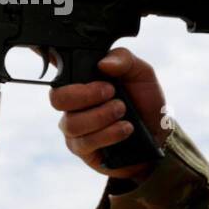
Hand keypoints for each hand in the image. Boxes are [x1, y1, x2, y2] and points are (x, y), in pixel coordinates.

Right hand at [48, 48, 167, 180]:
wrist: (158, 133)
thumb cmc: (143, 100)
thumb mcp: (141, 73)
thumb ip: (123, 59)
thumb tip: (103, 63)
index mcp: (82, 79)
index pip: (57, 68)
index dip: (50, 59)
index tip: (75, 61)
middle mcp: (73, 102)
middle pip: (57, 98)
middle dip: (85, 95)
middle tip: (111, 92)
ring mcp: (74, 126)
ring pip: (72, 123)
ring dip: (101, 116)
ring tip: (123, 111)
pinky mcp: (81, 148)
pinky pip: (84, 142)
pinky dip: (108, 134)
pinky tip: (125, 128)